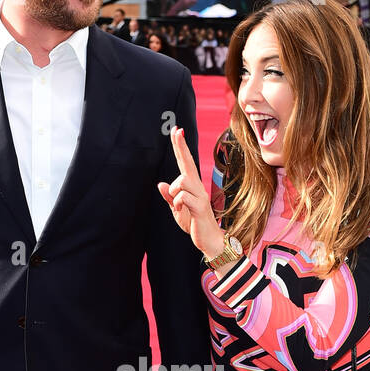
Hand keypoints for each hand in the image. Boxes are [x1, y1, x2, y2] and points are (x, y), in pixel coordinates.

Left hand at [158, 125, 224, 259]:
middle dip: (181, 146)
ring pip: (181, 181)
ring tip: (178, 205)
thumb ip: (170, 198)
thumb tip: (161, 184)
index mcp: (191, 186)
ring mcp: (200, 195)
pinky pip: (183, 197)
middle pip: (188, 163)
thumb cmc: (194, 223)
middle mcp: (197, 187)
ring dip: (174, 192)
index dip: (180, 148)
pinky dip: (178, 204)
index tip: (177, 130)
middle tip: (176, 130)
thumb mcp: (177, 210)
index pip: (185, 163)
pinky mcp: (200, 206)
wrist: (209, 240)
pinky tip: (182, 211)